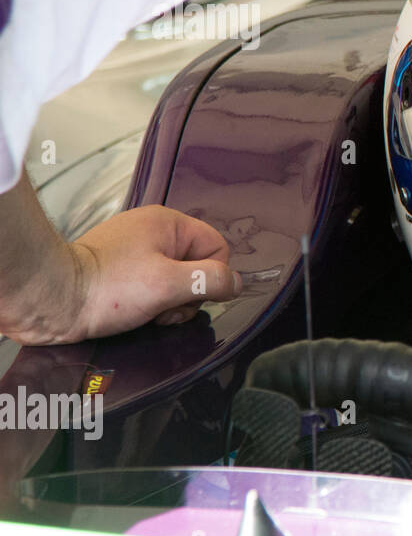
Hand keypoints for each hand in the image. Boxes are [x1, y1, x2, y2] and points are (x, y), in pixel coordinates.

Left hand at [3, 206, 240, 344]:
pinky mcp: (122, 270)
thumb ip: (212, 280)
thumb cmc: (104, 288)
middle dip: (187, 295)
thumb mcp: (170, 284)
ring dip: (169, 303)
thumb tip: (237, 283)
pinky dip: (151, 304)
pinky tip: (135, 312)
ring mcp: (136, 250)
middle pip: (198, 266)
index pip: (217, 247)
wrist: (50, 301)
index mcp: (168, 223)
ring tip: (146, 311)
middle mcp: (153, 231)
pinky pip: (154, 287)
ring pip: (177, 280)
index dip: (209, 277)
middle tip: (163, 306)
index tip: (186, 294)